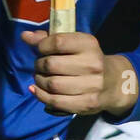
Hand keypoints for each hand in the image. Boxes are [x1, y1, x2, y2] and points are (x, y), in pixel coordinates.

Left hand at [21, 31, 137, 117]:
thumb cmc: (87, 59)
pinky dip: (41, 96)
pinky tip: (38, 90)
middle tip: (40, 66)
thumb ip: (49, 39)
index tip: (41, 50)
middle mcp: (93, 64)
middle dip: (39, 65)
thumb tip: (25, 36)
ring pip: (52, 84)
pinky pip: (56, 101)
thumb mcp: (74, 44)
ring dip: (39, 81)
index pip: (57, 42)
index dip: (42, 46)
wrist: (115, 82)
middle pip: (51, 64)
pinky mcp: (87, 103)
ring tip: (40, 78)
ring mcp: (92, 85)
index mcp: (89, 44)